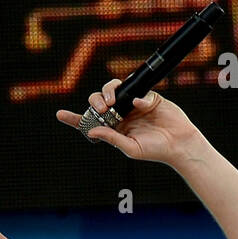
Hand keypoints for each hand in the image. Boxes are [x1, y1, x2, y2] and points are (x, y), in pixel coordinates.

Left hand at [56, 83, 201, 164]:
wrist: (178, 142)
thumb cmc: (155, 150)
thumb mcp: (130, 147)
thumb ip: (111, 137)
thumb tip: (92, 129)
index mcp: (113, 129)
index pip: (89, 122)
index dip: (74, 118)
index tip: (59, 115)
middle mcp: (120, 115)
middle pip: (98, 102)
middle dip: (95, 102)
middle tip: (103, 109)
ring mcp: (132, 104)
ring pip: (112, 89)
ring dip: (107, 91)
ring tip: (111, 102)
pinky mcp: (146, 96)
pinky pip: (135, 88)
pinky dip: (136, 95)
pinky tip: (140, 104)